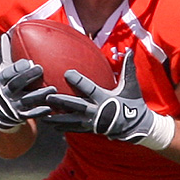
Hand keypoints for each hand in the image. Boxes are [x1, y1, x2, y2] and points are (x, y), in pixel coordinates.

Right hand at [0, 58, 54, 131]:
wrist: (0, 113)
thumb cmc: (7, 84)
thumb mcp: (4, 69)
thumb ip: (7, 53)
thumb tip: (8, 32)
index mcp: (1, 80)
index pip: (7, 73)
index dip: (17, 68)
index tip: (28, 62)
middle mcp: (5, 93)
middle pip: (16, 85)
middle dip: (27, 77)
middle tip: (40, 69)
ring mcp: (13, 106)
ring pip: (26, 100)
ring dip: (39, 95)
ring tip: (53, 90)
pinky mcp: (20, 117)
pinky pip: (31, 115)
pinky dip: (40, 112)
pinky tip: (51, 108)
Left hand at [40, 48, 173, 147]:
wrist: (136, 126)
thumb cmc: (133, 103)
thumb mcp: (131, 86)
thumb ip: (128, 69)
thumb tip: (129, 51)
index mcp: (105, 98)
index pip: (89, 88)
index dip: (78, 81)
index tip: (67, 73)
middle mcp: (97, 111)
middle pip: (75, 105)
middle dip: (61, 102)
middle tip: (48, 97)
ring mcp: (93, 122)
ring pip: (71, 120)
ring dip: (57, 118)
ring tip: (43, 116)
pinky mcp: (91, 129)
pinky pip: (74, 128)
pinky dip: (63, 127)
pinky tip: (51, 125)